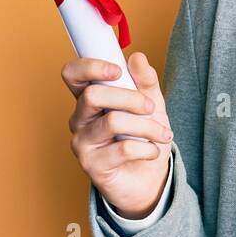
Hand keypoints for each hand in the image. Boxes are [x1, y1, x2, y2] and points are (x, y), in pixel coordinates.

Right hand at [62, 53, 173, 217]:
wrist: (149, 178)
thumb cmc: (144, 137)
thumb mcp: (151, 105)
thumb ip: (145, 82)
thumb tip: (138, 58)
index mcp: (89, 98)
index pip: (72, 74)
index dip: (90, 67)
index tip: (118, 71)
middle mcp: (79, 119)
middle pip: (93, 95)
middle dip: (130, 98)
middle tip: (151, 107)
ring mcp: (82, 143)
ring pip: (112, 122)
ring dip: (146, 126)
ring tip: (162, 134)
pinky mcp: (91, 165)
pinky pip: (123, 149)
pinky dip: (147, 148)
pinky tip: (153, 152)